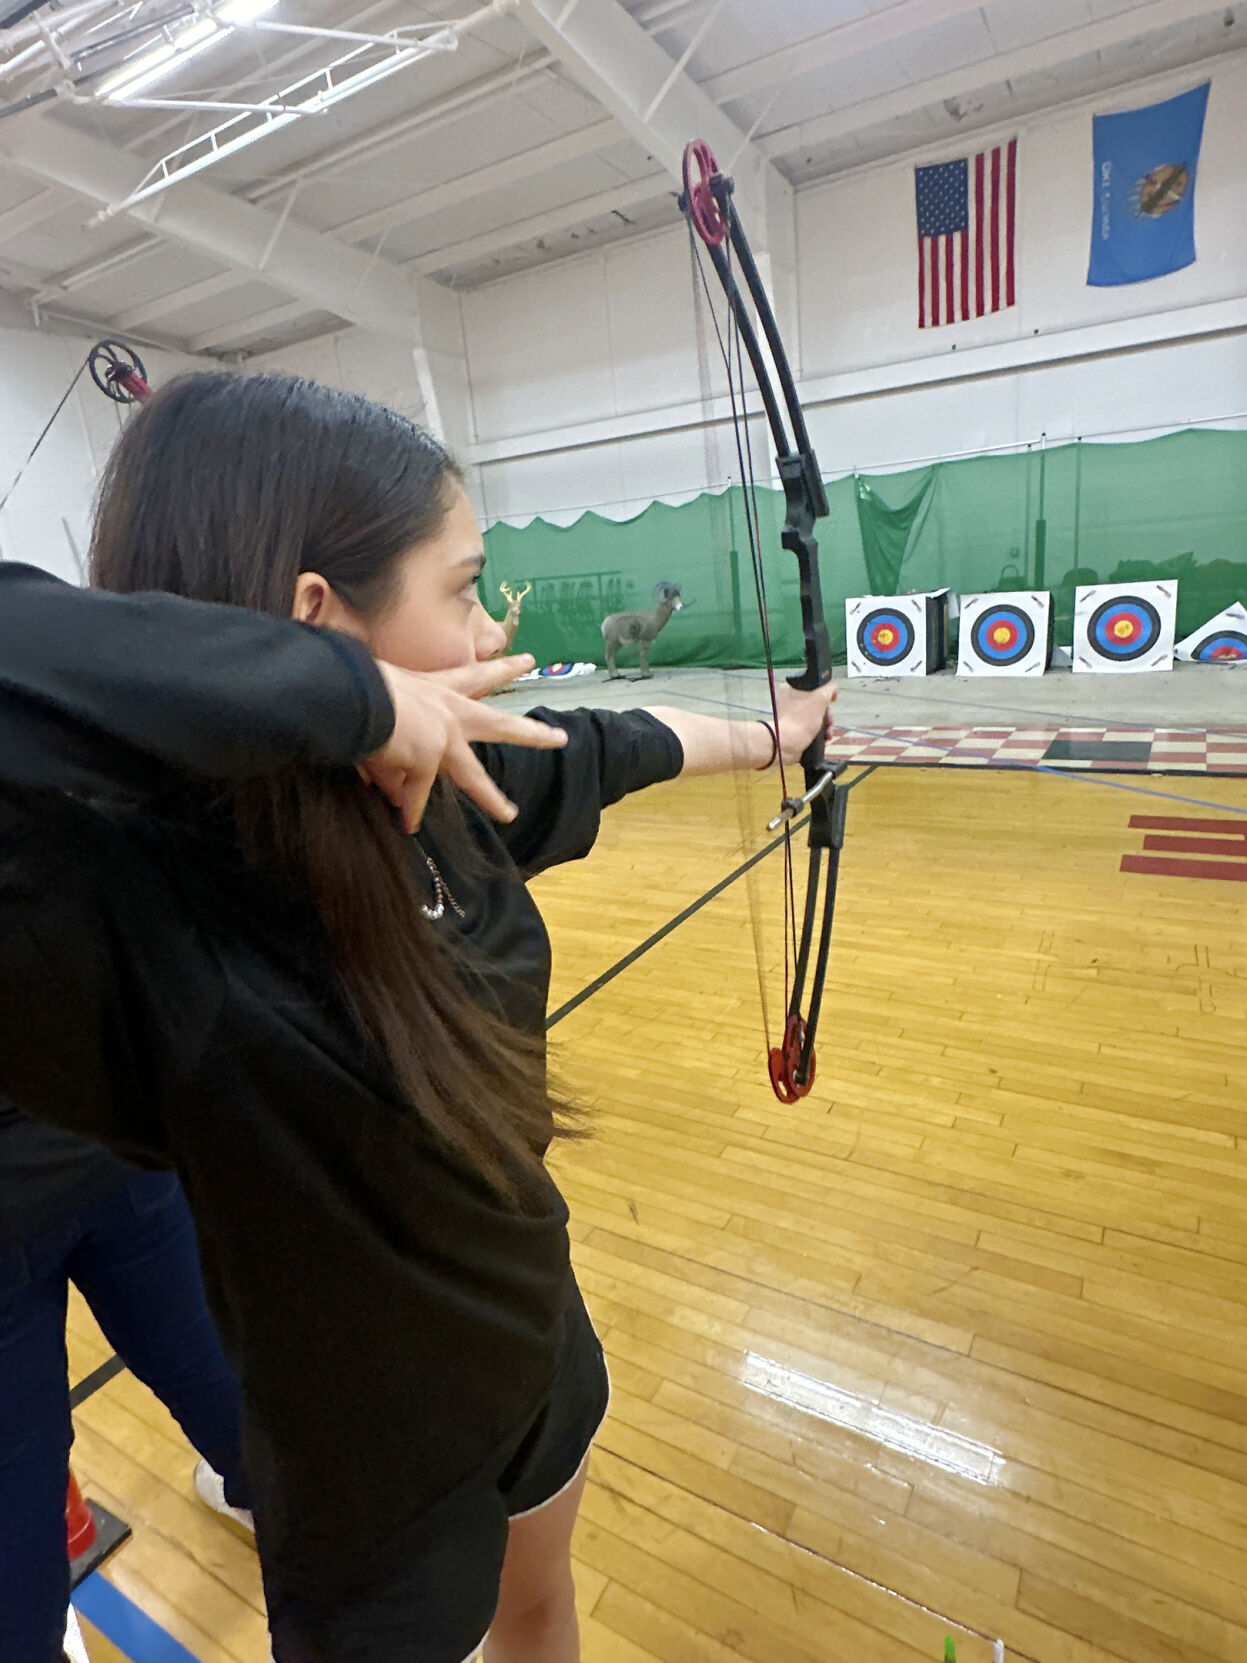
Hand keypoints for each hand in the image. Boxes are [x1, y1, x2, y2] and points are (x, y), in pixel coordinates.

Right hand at [359, 655, 566, 832]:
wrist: (350, 695)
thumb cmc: (356, 686)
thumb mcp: (378, 700)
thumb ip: (390, 740)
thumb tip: (386, 782)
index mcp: (435, 689)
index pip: (475, 676)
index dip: (502, 669)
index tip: (527, 661)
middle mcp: (447, 712)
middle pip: (499, 724)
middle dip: (531, 733)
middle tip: (559, 738)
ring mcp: (443, 738)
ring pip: (473, 776)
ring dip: (492, 798)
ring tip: (509, 813)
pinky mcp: (429, 761)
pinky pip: (416, 796)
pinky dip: (411, 810)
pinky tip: (409, 825)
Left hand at [771, 678, 836, 765]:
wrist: (788, 745)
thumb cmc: (800, 720)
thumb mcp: (820, 698)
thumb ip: (829, 689)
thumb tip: (833, 688)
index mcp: (789, 689)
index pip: (813, 687)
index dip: (825, 695)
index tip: (831, 702)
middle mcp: (788, 702)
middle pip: (816, 704)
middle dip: (827, 715)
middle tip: (830, 721)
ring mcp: (790, 717)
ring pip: (814, 717)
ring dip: (826, 725)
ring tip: (828, 733)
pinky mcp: (792, 729)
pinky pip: (809, 728)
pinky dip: (819, 732)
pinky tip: (824, 737)